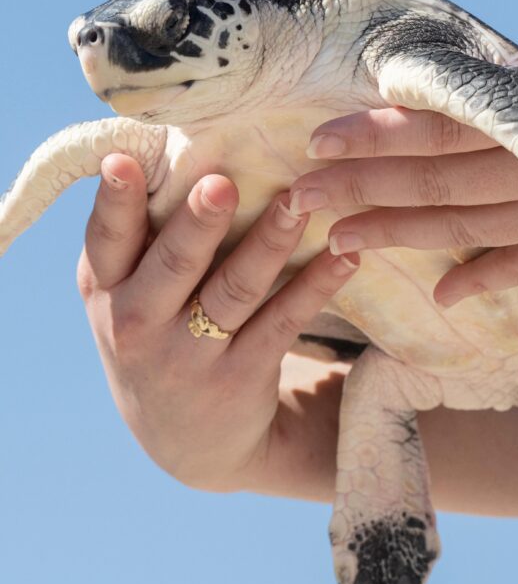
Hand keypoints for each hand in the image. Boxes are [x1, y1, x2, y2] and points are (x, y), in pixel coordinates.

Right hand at [77, 156, 357, 490]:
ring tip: (299, 202)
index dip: (114, 201)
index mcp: (105, 289)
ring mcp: (190, 356)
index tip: (122, 160)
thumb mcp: (127, 294)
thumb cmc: (155, 333)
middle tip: (222, 183)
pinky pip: (284, 322)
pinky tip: (346, 255)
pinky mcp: (242, 376)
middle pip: (174, 264)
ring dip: (269, 243)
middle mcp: (138, 324)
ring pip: (235, 291)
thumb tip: (167, 141)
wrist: (188, 442)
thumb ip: (135, 236)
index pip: (106, 239)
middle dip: (198, 224)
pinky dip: (316, 286)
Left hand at [291, 0, 517, 305]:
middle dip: (361, 188)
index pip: (443, 123)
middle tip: (295, 198)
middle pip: (434, 181)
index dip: (376, 132)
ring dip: (400, 235)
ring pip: (465, 230)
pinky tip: (440, 295)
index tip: (314, 139)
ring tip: (337, 241)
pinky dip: (484, 279)